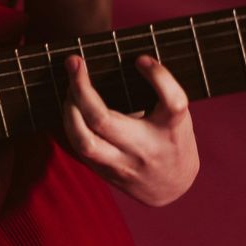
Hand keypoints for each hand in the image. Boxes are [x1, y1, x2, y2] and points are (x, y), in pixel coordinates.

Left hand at [62, 53, 198, 205]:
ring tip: (70, 88)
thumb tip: (133, 59)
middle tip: (74, 62)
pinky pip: (79, 147)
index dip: (159, 77)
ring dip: (69, 110)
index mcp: (172, 130)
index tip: (141, 59)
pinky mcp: (105, 173)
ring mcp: (122, 165)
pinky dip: (71, 123)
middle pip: (103, 120)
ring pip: (83, 141)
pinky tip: (72, 106)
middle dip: (81, 88)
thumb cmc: (172, 138)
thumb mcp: (176, 115)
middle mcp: (146, 149)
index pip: (173, 103)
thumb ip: (161, 90)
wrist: (172, 186)